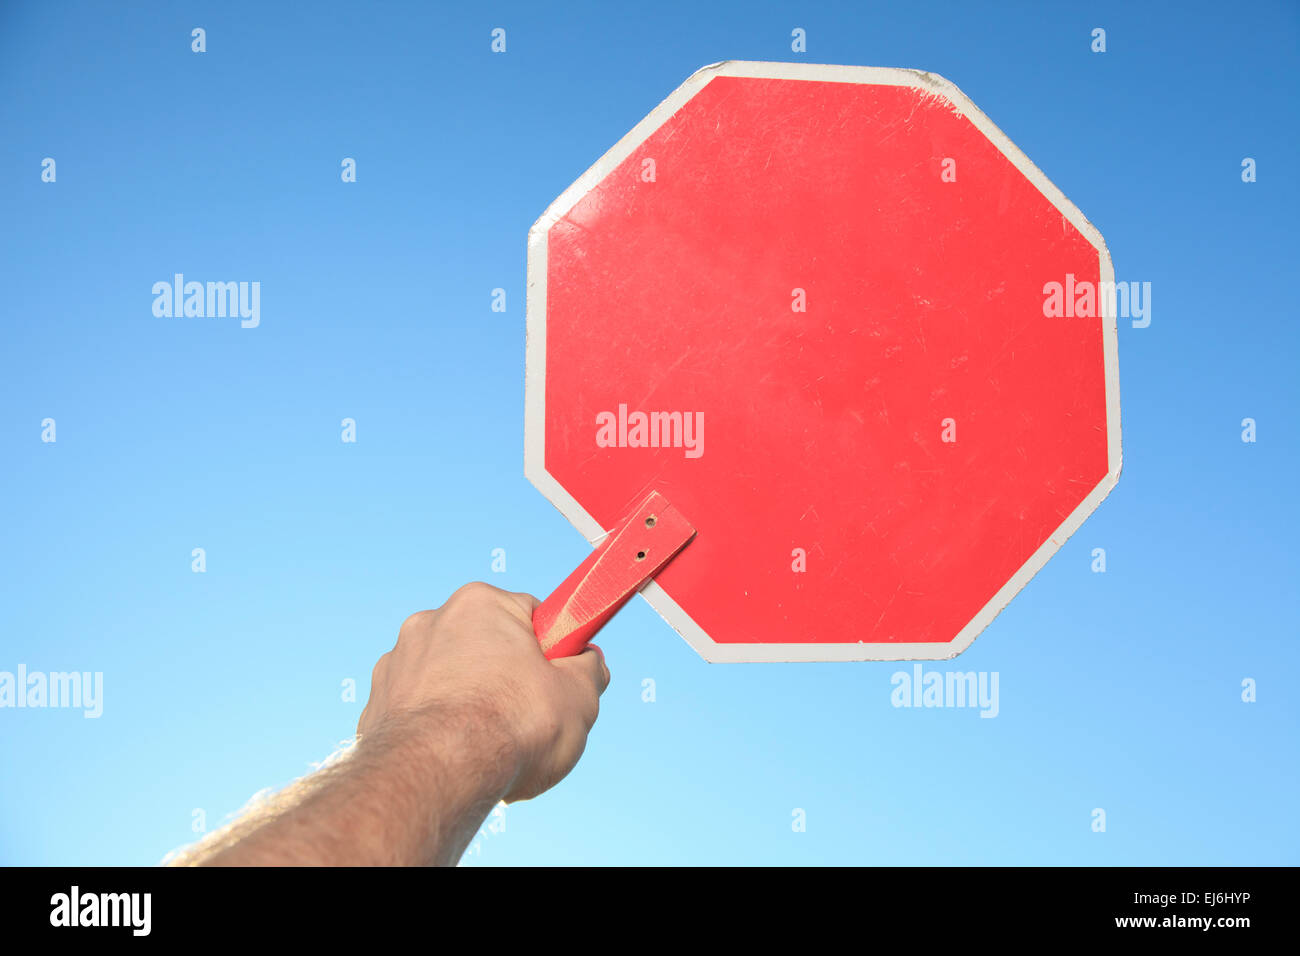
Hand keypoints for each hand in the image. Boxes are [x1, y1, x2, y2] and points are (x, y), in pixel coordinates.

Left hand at [358, 582, 610, 801]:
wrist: (436, 777)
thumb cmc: (509, 728)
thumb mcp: (580, 696)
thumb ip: (589, 670)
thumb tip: (589, 664)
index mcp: (481, 604)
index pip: (531, 615)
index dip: (551, 650)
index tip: (557, 678)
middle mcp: (432, 622)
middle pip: (488, 646)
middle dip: (509, 677)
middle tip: (530, 716)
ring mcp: (398, 664)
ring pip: (451, 679)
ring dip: (470, 704)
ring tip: (490, 745)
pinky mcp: (377, 705)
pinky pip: (420, 712)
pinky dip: (437, 730)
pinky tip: (455, 757)